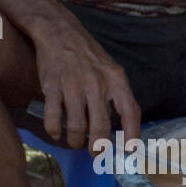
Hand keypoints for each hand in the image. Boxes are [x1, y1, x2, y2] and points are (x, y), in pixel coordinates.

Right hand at [32, 17, 140, 150]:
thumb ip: (113, 95)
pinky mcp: (53, 86)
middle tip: (95, 153)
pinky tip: (56, 132)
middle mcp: (96, 83)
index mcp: (115, 79)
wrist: (59, 32)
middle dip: (97, 147)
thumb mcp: (109, 70)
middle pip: (100, 126)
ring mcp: (73, 85)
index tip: (130, 152)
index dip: (132, 135)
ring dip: (75, 141)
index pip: (130, 111)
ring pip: (77, 127)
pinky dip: (54, 130)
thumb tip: (113, 127)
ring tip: (74, 142)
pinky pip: (54, 118)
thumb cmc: (87, 55)